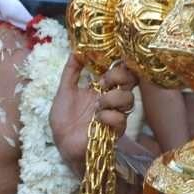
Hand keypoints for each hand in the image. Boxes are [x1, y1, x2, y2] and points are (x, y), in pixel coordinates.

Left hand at [50, 55, 137, 174]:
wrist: (63, 144)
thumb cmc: (64, 120)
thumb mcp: (64, 91)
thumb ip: (71, 71)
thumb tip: (76, 50)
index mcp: (101, 88)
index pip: (119, 71)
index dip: (119, 64)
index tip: (109, 60)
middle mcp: (111, 98)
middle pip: (130, 81)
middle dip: (119, 77)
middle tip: (104, 81)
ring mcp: (114, 114)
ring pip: (129, 99)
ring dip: (113, 97)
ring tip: (98, 104)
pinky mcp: (115, 130)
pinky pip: (121, 119)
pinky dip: (109, 116)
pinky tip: (98, 119)